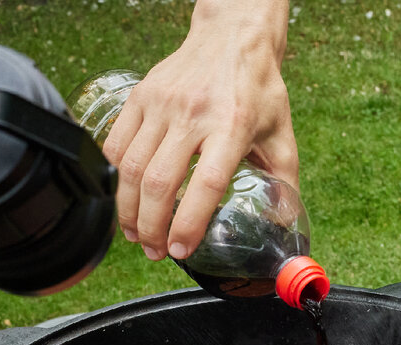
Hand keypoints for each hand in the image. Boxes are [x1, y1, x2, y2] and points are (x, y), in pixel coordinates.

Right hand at [102, 0, 297, 261]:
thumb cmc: (258, 88)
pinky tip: (125, 198)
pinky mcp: (140, 96)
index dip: (189, 223)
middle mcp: (193, 115)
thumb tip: (284, 225)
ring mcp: (162, 104)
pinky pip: (116, 144)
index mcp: (232, 127)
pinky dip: (116, 178)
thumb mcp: (281, 134)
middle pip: (158, 182)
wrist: (233, 37)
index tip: (181, 250)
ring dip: (129, 210)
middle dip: (152, 227)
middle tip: (156, 251)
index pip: (206, 185)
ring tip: (137, 235)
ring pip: (131, 168)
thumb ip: (284, 181)